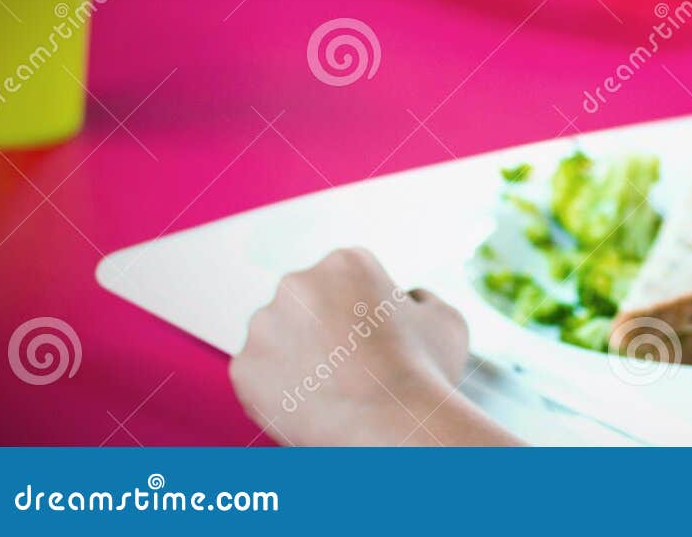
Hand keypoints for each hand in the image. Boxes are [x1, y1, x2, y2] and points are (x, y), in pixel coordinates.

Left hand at [230, 248, 519, 445]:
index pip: (350, 282)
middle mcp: (296, 283)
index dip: (371, 315)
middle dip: (328, 331)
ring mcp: (263, 325)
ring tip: (337, 393)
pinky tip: (316, 406)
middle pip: (310, 306)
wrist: (391, 429)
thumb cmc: (427, 373)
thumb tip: (408, 300)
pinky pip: (262, 377)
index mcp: (346, 262)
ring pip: (281, 340)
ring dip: (301, 359)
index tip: (384, 344)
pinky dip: (283, 392)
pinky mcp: (243, 367)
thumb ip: (422, 300)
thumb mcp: (447, 320)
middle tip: (358, 371)